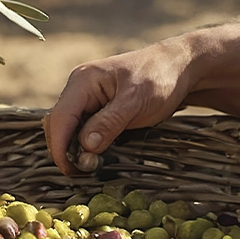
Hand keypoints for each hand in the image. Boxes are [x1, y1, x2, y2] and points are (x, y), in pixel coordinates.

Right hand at [43, 37, 196, 175]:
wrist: (179, 65)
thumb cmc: (159, 77)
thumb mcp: (136, 101)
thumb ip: (109, 122)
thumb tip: (85, 146)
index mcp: (83, 81)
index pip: (60, 118)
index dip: (60, 146)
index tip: (69, 170)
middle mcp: (80, 87)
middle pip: (59, 124)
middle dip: (65, 149)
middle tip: (82, 172)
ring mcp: (88, 96)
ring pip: (70, 128)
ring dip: (75, 148)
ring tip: (90, 166)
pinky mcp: (98, 106)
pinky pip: (83, 127)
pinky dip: (86, 143)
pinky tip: (96, 155)